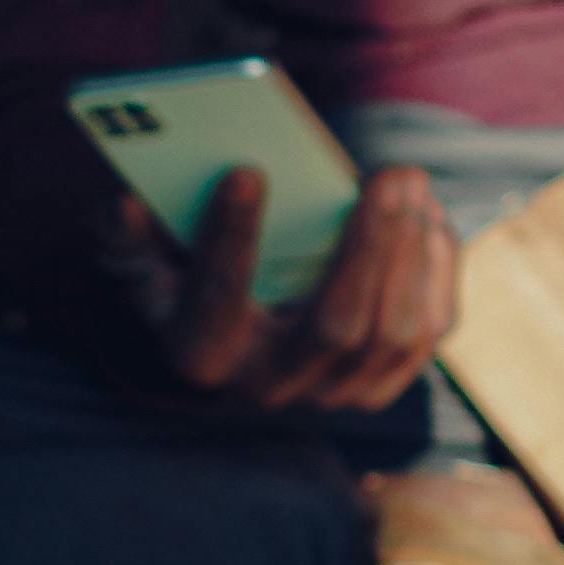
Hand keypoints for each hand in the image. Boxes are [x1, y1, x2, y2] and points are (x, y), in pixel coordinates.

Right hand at [149, 162, 457, 412]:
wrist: (240, 342)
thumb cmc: (190, 282)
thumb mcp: (144, 262)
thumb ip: (129, 236)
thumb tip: (127, 203)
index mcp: (200, 355)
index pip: (215, 305)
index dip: (229, 240)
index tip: (245, 170)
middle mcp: (270, 387)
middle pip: (335, 327)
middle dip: (369, 245)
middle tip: (390, 172)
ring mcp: (334, 393)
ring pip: (394, 331)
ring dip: (412, 251)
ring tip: (411, 181)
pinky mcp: (386, 382)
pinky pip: (431, 329)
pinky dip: (436, 268)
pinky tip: (429, 214)